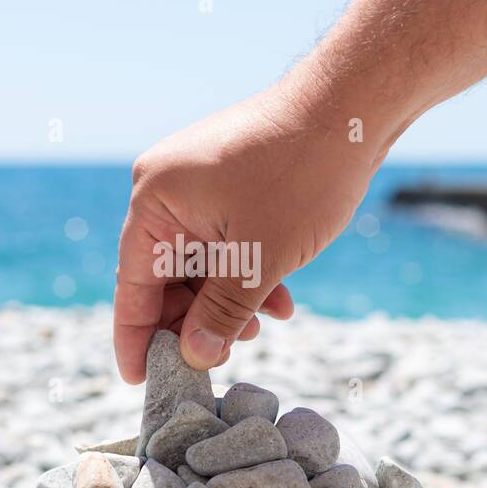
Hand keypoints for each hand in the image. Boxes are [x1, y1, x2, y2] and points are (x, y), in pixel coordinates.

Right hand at [113, 80, 382, 382]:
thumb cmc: (301, 174)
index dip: (136, 337)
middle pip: (165, 276)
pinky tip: (280, 299)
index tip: (138, 381)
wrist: (353, 106)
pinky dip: (246, 272)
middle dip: (196, 320)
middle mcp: (165, 189)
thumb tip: (194, 356)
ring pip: (201, 262)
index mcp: (154, 200)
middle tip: (225, 356)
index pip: (133, 284)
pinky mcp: (230, 181)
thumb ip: (221, 314)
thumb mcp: (259, 259)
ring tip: (264, 326)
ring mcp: (198, 182)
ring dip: (228, 300)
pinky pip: (225, 241)